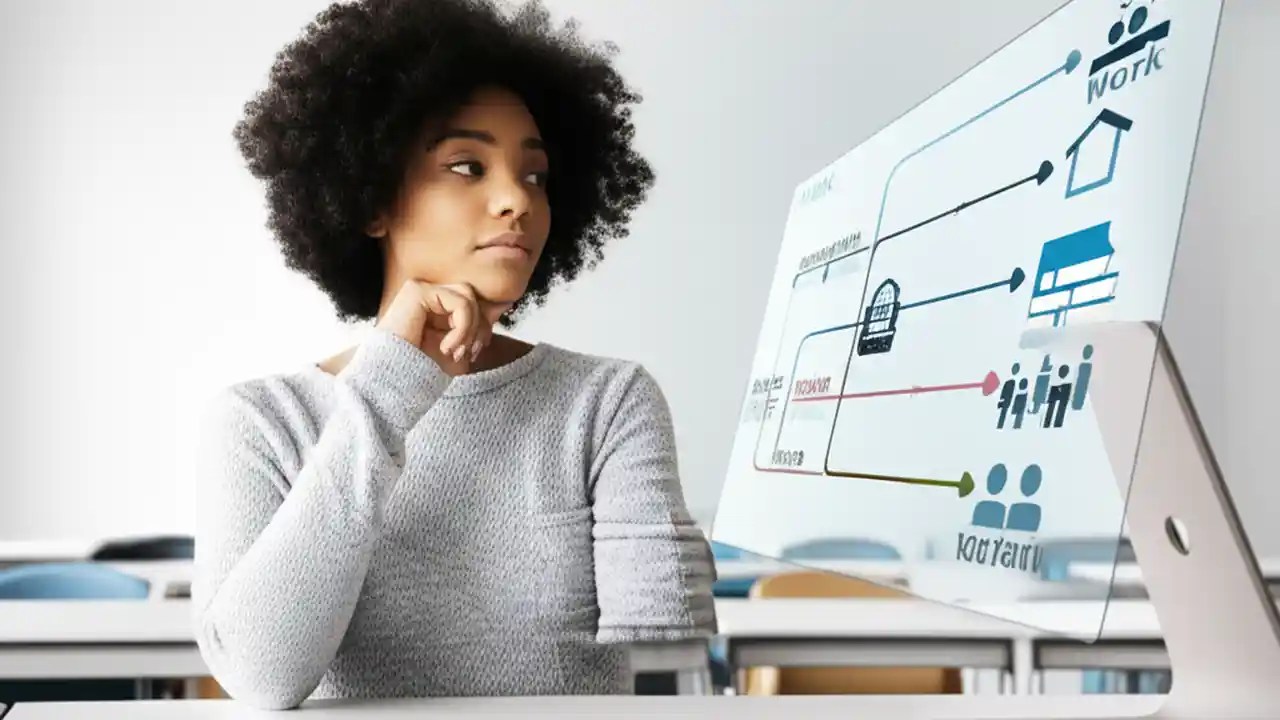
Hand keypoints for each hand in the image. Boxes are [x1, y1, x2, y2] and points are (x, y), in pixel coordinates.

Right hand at [375, 280, 510, 366]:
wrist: (395, 382)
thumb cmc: (422, 370)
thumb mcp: (459, 348)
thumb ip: (477, 328)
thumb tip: (504, 305)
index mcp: (435, 306)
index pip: (472, 303)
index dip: (482, 326)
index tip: (475, 353)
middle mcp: (427, 294)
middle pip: (473, 297)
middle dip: (479, 327)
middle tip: (469, 354)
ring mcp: (420, 289)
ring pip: (468, 296)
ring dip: (470, 328)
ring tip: (456, 351)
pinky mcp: (417, 291)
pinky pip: (459, 303)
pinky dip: (462, 328)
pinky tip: (447, 347)